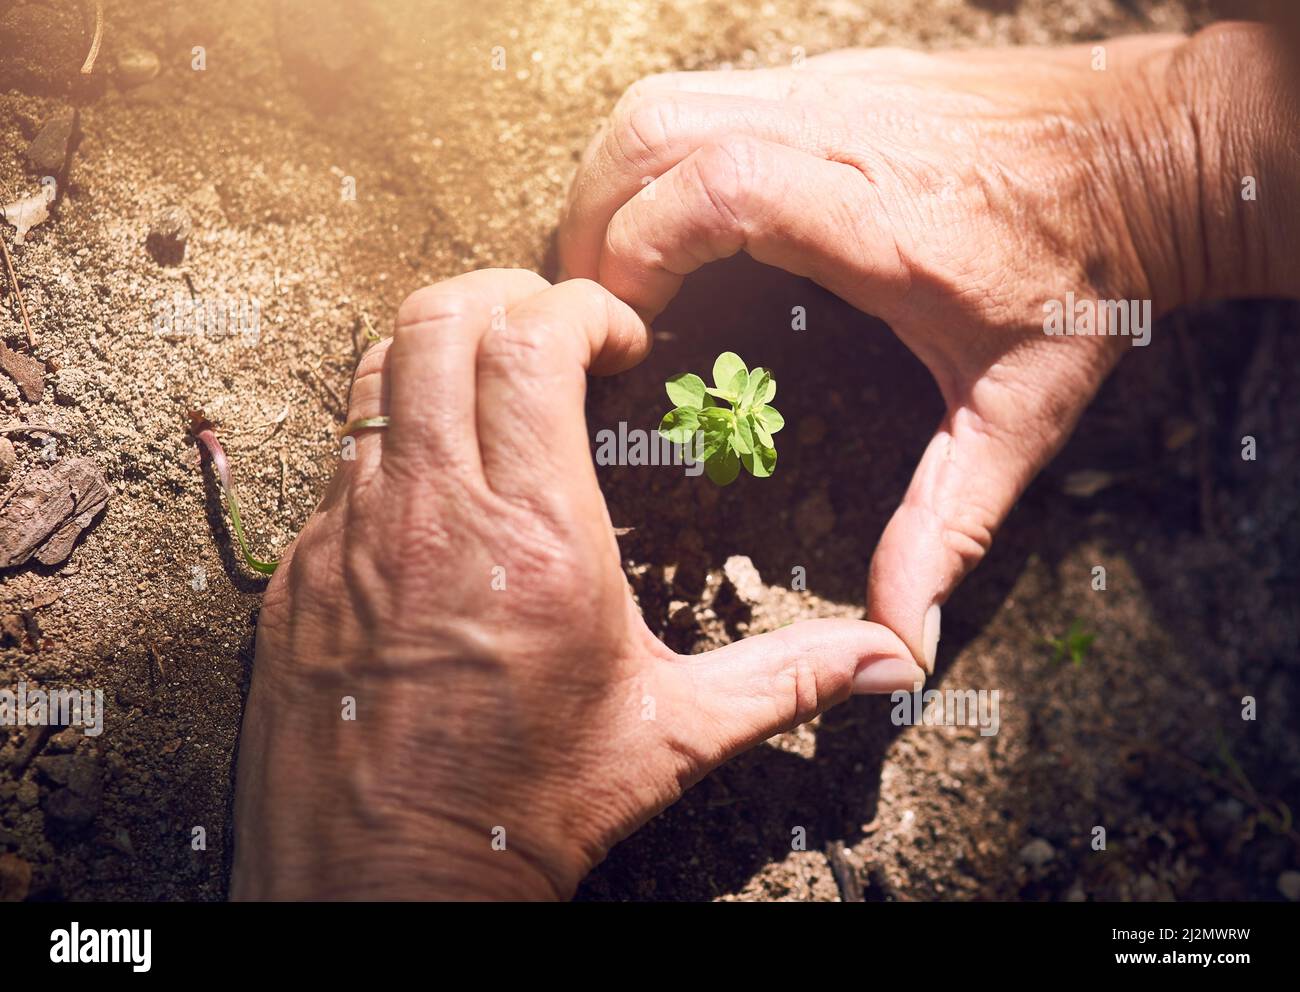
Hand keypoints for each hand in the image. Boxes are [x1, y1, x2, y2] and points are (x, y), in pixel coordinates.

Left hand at [231, 270, 922, 900]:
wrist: (390, 886)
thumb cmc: (533, 810)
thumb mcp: (675, 736)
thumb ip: (787, 677)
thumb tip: (892, 661)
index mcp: (539, 536)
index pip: (532, 340)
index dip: (582, 309)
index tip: (620, 342)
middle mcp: (434, 515)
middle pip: (439, 319)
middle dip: (503, 296)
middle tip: (551, 333)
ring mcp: (352, 538)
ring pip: (374, 373)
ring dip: (439, 352)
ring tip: (492, 387)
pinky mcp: (301, 573)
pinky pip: (339, 461)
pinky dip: (391, 434)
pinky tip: (438, 485)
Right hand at [557, 24, 1296, 672]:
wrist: (1153, 153)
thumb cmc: (1089, 277)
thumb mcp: (1021, 414)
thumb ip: (947, 526)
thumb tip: (902, 638)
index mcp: (876, 218)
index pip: (712, 193)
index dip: (634, 256)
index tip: (622, 333)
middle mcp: (841, 133)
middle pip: (655, 134)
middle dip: (591, 223)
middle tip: (591, 312)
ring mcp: (834, 90)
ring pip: (665, 103)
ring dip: (613, 183)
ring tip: (613, 267)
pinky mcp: (834, 76)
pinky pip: (704, 95)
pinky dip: (658, 158)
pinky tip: (673, 221)